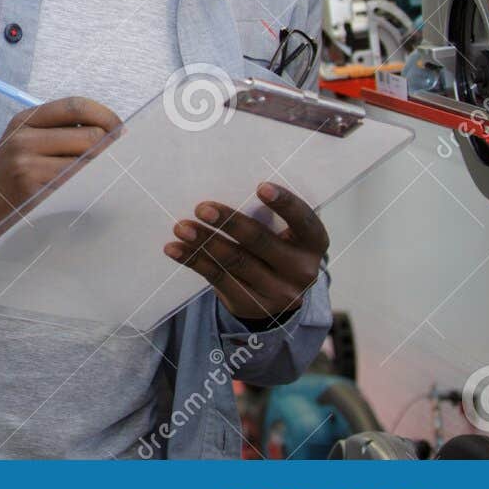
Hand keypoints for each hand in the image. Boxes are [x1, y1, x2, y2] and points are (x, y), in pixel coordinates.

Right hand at [0, 96, 120, 269]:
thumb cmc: (11, 179)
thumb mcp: (23, 144)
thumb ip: (57, 133)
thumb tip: (112, 132)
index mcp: (24, 120)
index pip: (76, 106)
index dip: (105, 116)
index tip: (119, 130)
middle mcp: (23, 137)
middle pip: (90, 135)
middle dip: (110, 150)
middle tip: (117, 163)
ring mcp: (26, 163)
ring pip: (89, 161)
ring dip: (102, 171)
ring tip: (101, 180)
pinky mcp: (32, 189)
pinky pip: (78, 184)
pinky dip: (90, 188)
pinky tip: (87, 195)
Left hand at [163, 183, 329, 325]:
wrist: (276, 295)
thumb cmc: (275, 246)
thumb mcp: (283, 233)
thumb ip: (267, 215)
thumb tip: (221, 184)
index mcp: (314, 243)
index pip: (304, 221)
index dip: (285, 204)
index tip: (261, 187)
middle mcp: (302, 270)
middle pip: (260, 242)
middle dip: (229, 223)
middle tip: (201, 208)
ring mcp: (277, 292)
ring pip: (235, 262)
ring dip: (204, 242)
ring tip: (181, 227)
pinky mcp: (251, 304)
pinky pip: (218, 279)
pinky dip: (194, 260)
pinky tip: (174, 249)